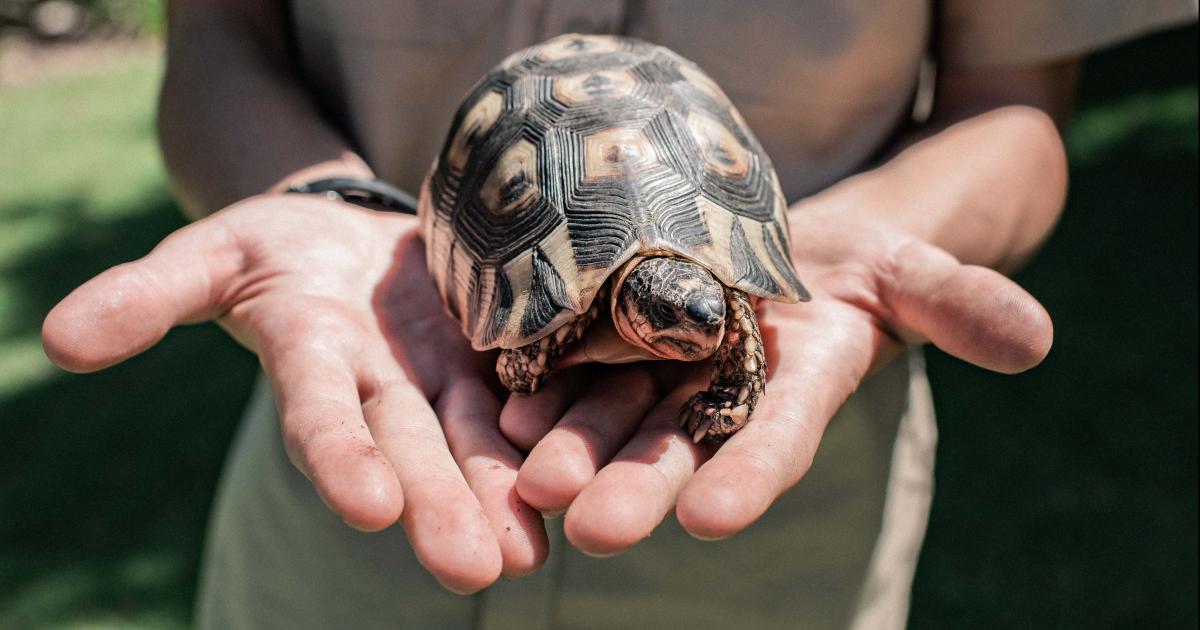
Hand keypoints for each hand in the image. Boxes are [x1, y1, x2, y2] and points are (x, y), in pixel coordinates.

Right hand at [41, 195, 545, 591]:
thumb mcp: (211, 253)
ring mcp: (444, 375)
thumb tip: (57, 339)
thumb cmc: (276, 248)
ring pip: (477, 438)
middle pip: (413, 448)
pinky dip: (555, 429)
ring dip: (504, 492)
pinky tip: (588, 468)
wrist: (358, 239)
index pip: (323, 417)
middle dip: (441, 505)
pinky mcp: (497, 353)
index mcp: (314, 362)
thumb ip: (149, 295)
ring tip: (534, 552)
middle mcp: (384, 386)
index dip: (341, 458)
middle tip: (478, 567)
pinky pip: (531, 392)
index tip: (367, 507)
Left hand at [501, 201, 1052, 555]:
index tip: (715, 518)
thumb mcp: (912, 271)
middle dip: (640, 488)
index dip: (750, 475)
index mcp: (796, 386)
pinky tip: (506, 410)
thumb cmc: (860, 263)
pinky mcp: (617, 342)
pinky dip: (544, 391)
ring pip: (615, 418)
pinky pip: (576, 369)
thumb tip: (1036, 341)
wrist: (784, 244)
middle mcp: (723, 394)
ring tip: (533, 481)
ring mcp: (665, 371)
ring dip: (574, 451)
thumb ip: (959, 305)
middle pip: (678, 446)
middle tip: (593, 529)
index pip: (775, 438)